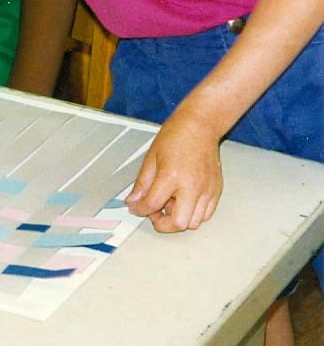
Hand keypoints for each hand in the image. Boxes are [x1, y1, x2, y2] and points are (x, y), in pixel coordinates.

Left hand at [125, 110, 222, 232]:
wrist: (200, 125)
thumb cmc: (176, 135)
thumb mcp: (152, 157)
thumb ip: (142, 183)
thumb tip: (133, 201)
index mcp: (172, 175)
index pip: (152, 205)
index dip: (140, 210)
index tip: (136, 208)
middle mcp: (192, 186)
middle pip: (178, 223)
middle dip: (162, 224)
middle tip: (154, 212)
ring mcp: (207, 190)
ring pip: (194, 223)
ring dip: (179, 219)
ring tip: (170, 202)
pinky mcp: (216, 190)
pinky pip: (206, 214)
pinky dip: (194, 214)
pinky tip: (184, 200)